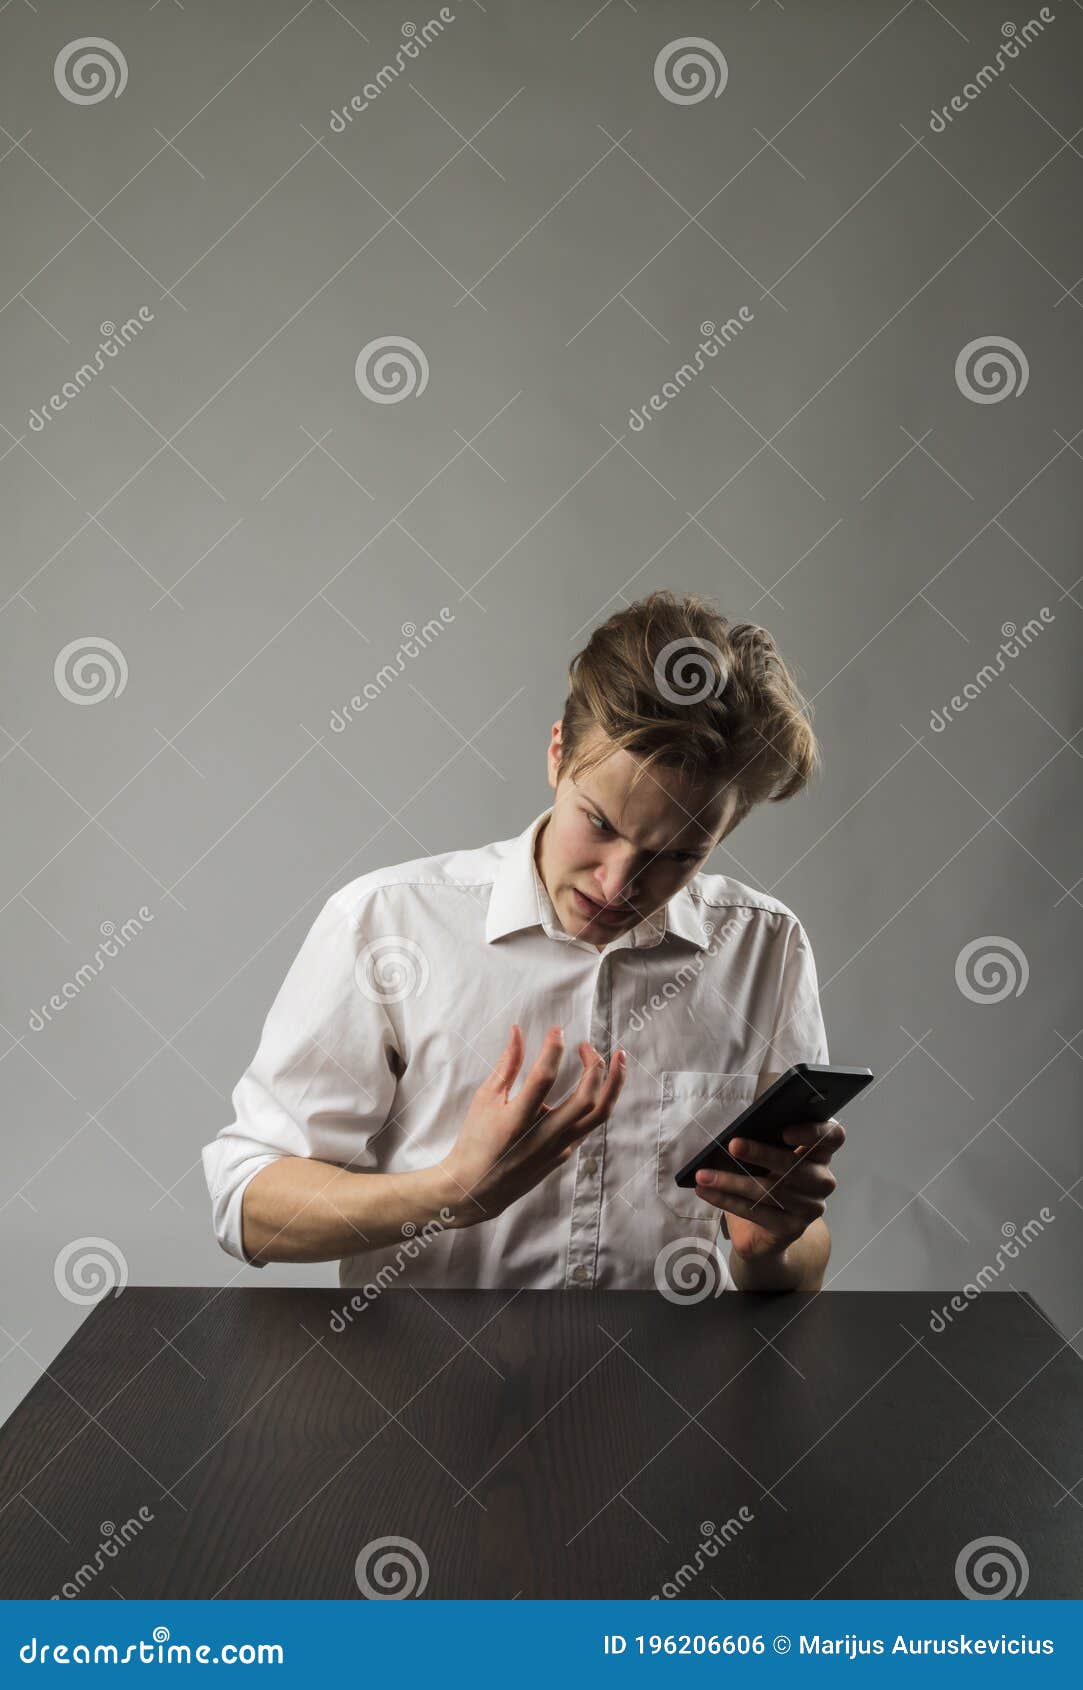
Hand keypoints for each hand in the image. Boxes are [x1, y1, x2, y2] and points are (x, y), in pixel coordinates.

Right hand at [436, 1024, 625, 1227]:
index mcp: (516, 1120)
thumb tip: (518, 1031)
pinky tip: (598, 1082)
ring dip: (614, 1082)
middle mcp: (542, 1137)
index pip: (544, 1079)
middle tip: (586, 1045)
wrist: (478, 1189)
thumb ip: (506, 1065)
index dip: (554, 1049)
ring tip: (619, 1057)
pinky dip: (599, 1099)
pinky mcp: (565, 1154)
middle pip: (585, 1098)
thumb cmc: (476, 1140)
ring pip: (599, 1114)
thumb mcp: (485, 1100)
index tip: (558, 1030)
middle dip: (594, 1065)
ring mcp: (558, 1148)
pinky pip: (590, 1124)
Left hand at [693, 1118, 844, 1260]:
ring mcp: (810, 1208)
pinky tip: (707, 1191)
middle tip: (732, 1145)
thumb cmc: (763, 1180)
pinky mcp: (791, 1229)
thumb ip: (763, 1141)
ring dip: (731, 1181)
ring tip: (704, 1174)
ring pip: (770, 1190)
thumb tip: (734, 1131)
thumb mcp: (765, 1158)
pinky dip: (726, 1200)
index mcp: (820, 1155)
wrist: (762, 1233)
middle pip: (795, 1165)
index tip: (785, 1130)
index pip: (832, 1138)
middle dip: (761, 1153)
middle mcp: (821, 1182)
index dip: (814, 1132)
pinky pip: (756, 1212)